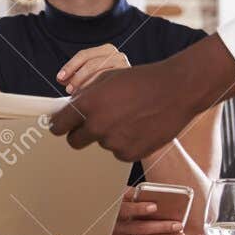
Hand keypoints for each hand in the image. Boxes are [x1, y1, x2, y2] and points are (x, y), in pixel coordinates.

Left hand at [51, 35, 234, 160]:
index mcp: (88, 105)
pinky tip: (138, 127)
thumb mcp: (107, 80)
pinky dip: (124, 143)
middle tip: (91, 126)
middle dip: (78, 134)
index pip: (59, 125)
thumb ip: (85, 97)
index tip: (59, 127)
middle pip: (74, 141)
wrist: (176, 91)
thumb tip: (69, 109)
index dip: (58, 126)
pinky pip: (118, 151)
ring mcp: (114, 142)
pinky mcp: (130, 154)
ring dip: (108, 135)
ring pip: (101, 144)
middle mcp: (98, 126)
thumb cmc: (142, 81)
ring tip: (128, 118)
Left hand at [56, 42, 129, 94]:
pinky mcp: (130, 78)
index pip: (84, 55)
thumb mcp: (90, 75)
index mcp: (107, 50)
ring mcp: (125, 66)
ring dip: (86, 86)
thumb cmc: (108, 84)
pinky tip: (92, 97)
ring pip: (101, 74)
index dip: (70, 66)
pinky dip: (98, 90)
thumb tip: (61, 79)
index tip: (59, 78)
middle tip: (69, 90)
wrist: (136, 91)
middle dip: (77, 77)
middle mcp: (118, 55)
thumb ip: (75, 75)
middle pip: (91, 64)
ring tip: (78, 95)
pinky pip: (110, 83)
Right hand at [109, 187, 183, 234]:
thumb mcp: (113, 195)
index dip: (139, 208)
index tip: (154, 206)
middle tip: (176, 225)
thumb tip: (149, 193)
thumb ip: (129, 193)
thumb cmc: (105, 206)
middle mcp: (111, 228)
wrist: (90, 221)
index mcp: (109, 212)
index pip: (124, 209)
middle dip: (160, 227)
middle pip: (138, 228)